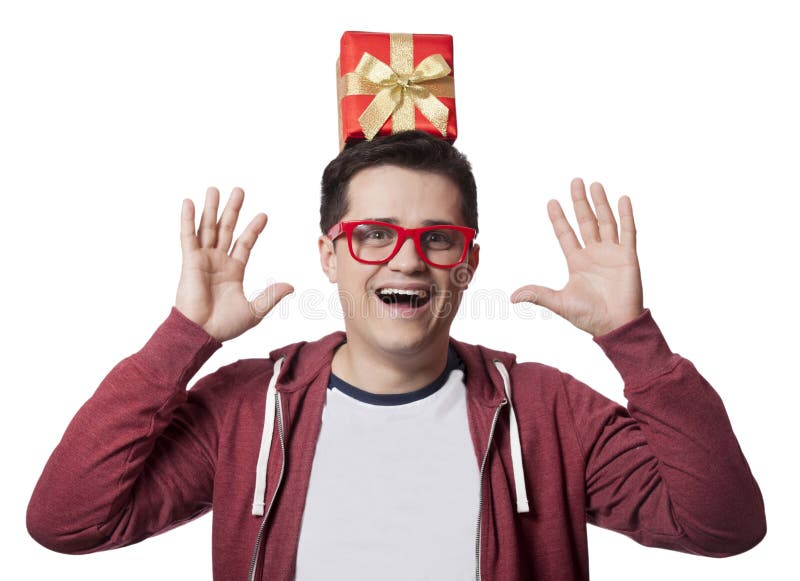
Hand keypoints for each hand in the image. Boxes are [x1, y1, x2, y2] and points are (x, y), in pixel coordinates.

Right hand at [175, 187, 293, 341]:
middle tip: (239, 190)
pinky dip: (188, 220)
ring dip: (211, 208)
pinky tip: (189, 203)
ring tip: (214, 189)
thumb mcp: (254, 311)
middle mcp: (218, 261)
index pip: (244, 243)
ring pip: (208, 228)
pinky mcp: (189, 261)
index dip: (253, 229)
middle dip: (233, 210)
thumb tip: (291, 286)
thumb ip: (271, 296)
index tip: (263, 215)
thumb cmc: (224, 326)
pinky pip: (188, 237)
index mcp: (233, 270)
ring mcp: (203, 259)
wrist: (202, 333)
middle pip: (226, 229)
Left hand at [511, 178, 643, 336]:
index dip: (559, 218)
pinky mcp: (628, 257)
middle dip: (579, 202)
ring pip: (605, 221)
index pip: (565, 234)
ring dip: (600, 203)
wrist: (615, 326)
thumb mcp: (559, 302)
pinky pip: (628, 232)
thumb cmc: (589, 317)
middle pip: (585, 221)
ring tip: (595, 185)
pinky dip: (626, 215)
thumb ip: (538, 294)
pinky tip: (622, 199)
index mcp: (577, 262)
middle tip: (575, 181)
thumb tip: (512, 297)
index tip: (551, 201)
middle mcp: (594, 254)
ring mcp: (612, 253)